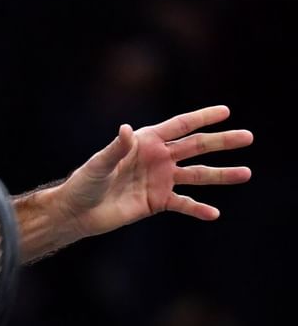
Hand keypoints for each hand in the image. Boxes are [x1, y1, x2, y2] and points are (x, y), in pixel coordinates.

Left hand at [56, 104, 252, 240]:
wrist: (78, 212)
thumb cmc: (84, 183)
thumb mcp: (99, 164)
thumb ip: (116, 149)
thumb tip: (126, 130)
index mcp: (146, 142)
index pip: (179, 126)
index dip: (202, 118)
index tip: (226, 111)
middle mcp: (158, 158)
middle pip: (196, 147)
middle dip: (222, 142)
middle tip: (248, 137)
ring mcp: (160, 180)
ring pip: (197, 175)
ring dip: (221, 175)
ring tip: (245, 173)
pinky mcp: (157, 201)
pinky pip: (183, 204)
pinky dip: (198, 209)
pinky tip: (214, 213)